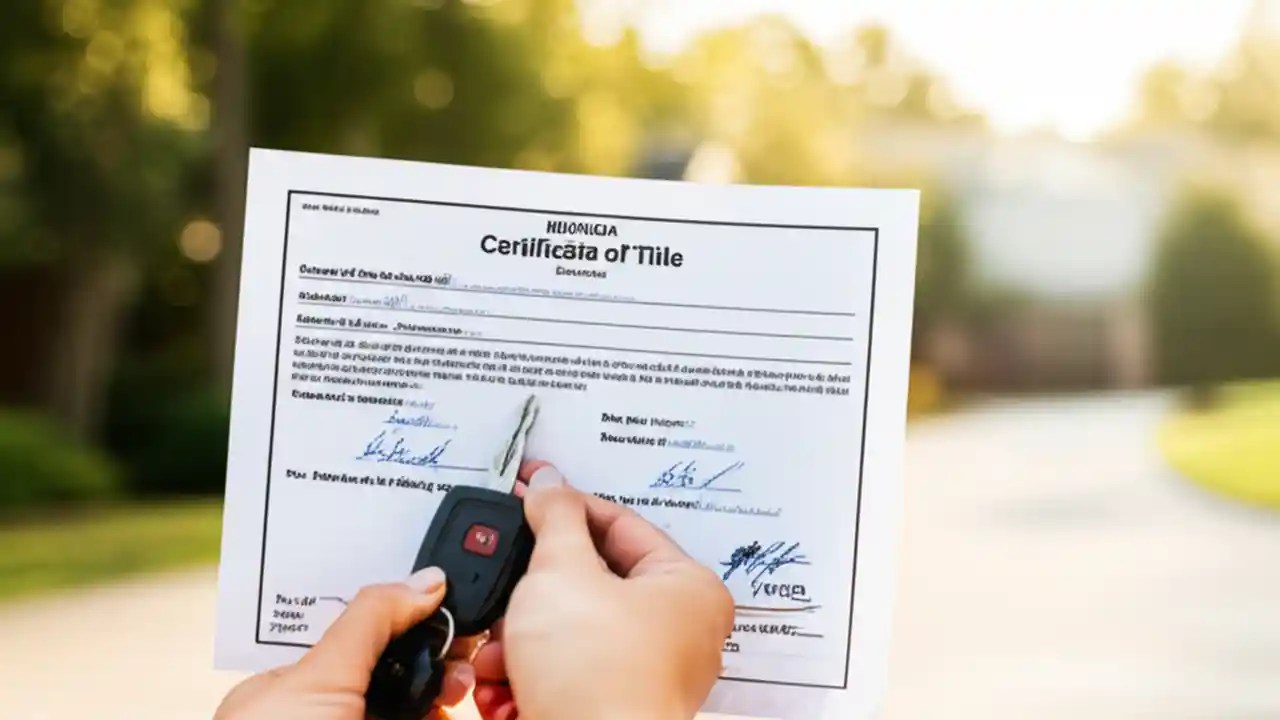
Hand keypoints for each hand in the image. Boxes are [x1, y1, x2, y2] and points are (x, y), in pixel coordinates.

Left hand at [215, 568, 474, 719]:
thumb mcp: (315, 682)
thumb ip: (369, 622)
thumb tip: (424, 579)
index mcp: (289, 692)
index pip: (358, 637)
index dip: (408, 619)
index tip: (450, 604)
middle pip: (396, 673)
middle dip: (438, 659)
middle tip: (468, 657)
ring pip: (418, 708)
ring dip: (450, 690)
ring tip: (465, 690)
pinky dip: (448, 715)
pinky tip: (465, 708)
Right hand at [472, 461, 735, 719]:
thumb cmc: (598, 675)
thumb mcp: (561, 572)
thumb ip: (553, 520)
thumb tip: (549, 484)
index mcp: (687, 587)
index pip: (620, 524)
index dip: (566, 506)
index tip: (532, 494)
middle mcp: (677, 632)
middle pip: (589, 585)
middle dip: (532, 596)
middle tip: (506, 590)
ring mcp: (645, 676)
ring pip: (568, 634)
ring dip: (520, 643)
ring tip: (500, 656)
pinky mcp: (611, 710)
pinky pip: (565, 676)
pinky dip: (528, 679)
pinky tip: (505, 690)